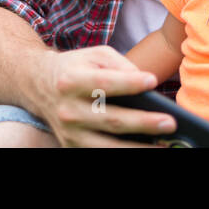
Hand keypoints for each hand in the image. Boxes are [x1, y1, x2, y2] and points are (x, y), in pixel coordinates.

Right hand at [36, 46, 177, 146]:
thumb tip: (145, 82)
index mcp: (72, 80)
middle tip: (170, 122)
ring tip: (163, 146)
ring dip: (138, 147)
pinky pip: (100, 153)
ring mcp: (69, 132)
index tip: (152, 81)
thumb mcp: (93, 55)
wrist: (38, 85)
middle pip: (110, 118)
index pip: (104, 82)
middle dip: (143, 122)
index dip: (129, 82)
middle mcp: (68, 109)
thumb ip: (119, 64)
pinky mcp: (71, 146)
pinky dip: (124, 153)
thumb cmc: (75, 67)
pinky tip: (143, 149)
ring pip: (107, 145)